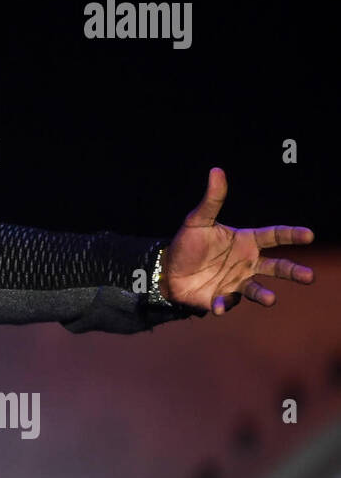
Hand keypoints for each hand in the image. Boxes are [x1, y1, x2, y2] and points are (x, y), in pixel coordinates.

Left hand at [161, 167, 314, 314]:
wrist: (167, 271)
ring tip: (271, 299)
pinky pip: (227, 302)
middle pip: (277, 266)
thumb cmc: (187, 244)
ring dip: (263, 295)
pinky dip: (223, 304)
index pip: (274, 235)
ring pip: (257, 289)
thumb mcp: (197, 220)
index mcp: (246, 241)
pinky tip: (218, 306)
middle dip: (293, 271)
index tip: (308, 234)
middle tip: (309, 277)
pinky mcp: (223, 298)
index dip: (291, 234)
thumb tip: (216, 171)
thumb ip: (212, 200)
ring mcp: (237, 281)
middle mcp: (247, 262)